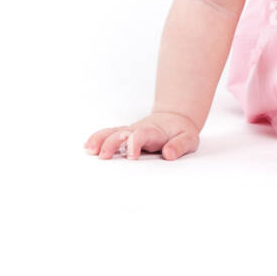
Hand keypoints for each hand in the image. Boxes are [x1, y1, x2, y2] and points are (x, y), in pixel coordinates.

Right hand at [84, 111, 199, 160]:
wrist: (176, 118)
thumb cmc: (181, 132)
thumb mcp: (188, 138)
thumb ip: (179, 146)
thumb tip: (168, 154)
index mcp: (154, 132)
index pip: (142, 134)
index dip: (135, 143)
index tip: (132, 157)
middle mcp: (139, 129)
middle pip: (122, 132)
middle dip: (111, 143)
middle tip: (103, 156)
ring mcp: (130, 131)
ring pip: (112, 132)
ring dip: (100, 139)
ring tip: (89, 150)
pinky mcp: (125, 135)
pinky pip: (109, 134)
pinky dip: (98, 138)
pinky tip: (87, 146)